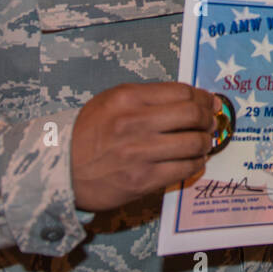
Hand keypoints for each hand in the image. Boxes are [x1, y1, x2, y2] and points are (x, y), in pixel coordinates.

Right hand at [71, 82, 217, 211]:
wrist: (62, 169)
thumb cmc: (89, 133)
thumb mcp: (112, 102)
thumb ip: (148, 98)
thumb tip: (190, 99)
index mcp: (128, 98)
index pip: (181, 92)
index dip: (202, 97)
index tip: (209, 101)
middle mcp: (135, 123)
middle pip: (192, 115)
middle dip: (208, 118)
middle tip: (211, 122)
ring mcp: (139, 153)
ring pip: (193, 143)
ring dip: (205, 142)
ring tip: (204, 142)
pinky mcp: (142, 179)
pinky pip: (183, 169)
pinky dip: (196, 163)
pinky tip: (194, 160)